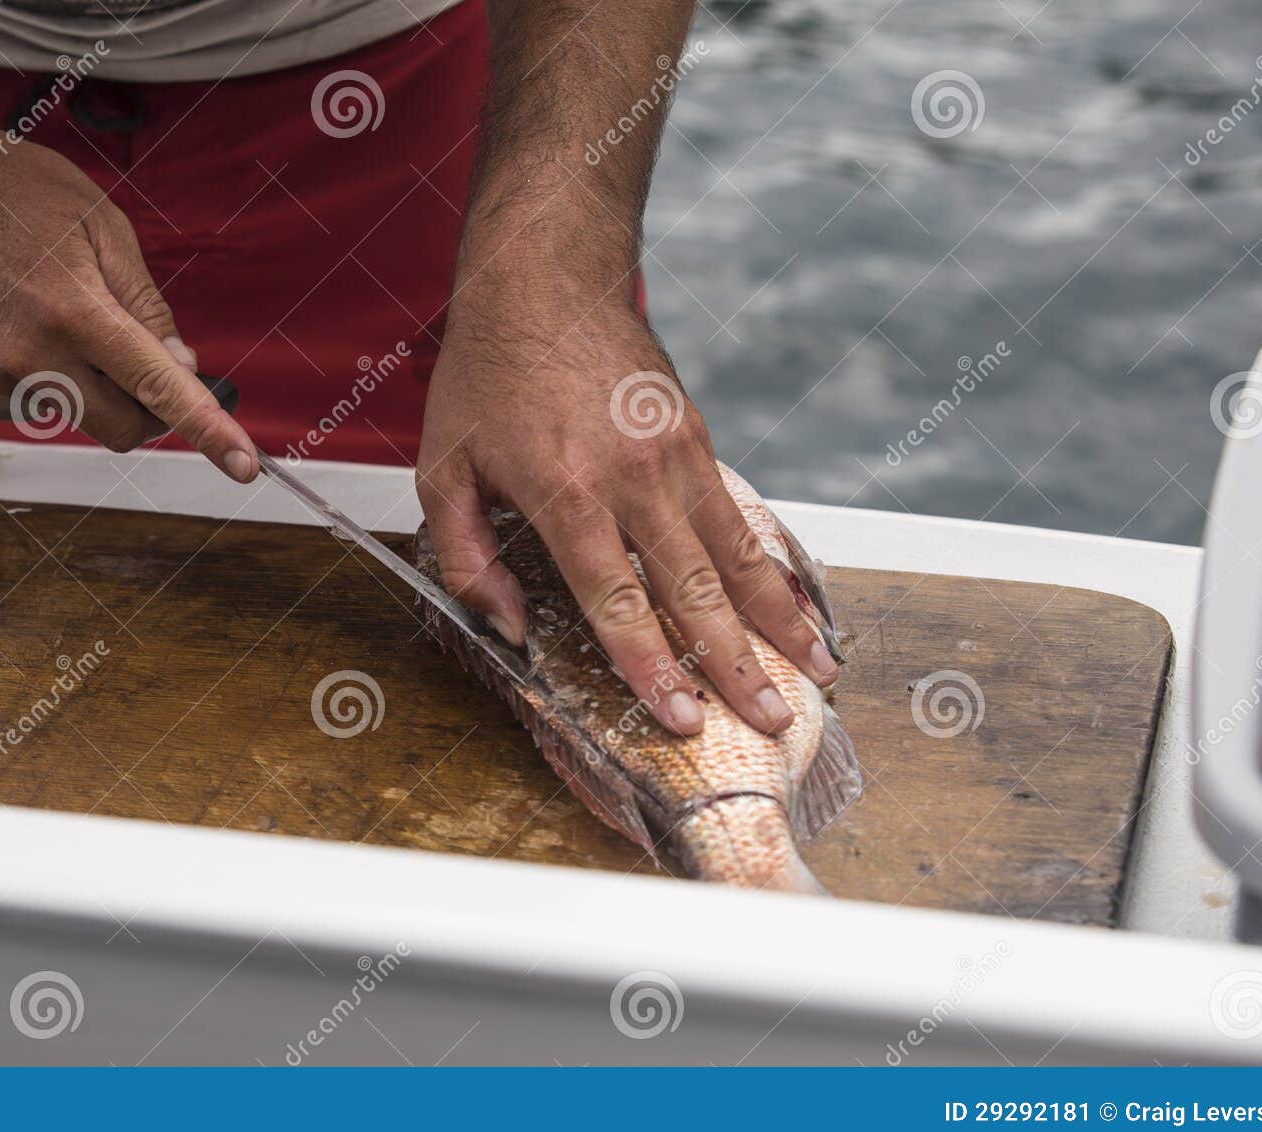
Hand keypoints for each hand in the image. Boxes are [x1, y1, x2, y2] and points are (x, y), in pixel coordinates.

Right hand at [0, 132, 258, 478]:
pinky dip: (59, 373)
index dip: (207, 431)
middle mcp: (32, 353)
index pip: (156, 387)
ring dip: (100, 386)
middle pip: (122, 427)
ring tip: (69, 312)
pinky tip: (34, 318)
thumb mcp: (105, 229)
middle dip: (149, 409)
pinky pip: (43, 397)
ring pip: (83, 414)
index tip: (243, 465)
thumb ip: (148, 308)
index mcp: (74, 310)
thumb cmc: (19, 193)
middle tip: (147, 358)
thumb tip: (182, 367)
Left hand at [416, 295, 837, 736]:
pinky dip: (770, 565)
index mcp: (567, 493)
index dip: (652, 667)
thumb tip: (510, 628)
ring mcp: (675, 454)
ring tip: (819, 671)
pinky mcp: (697, 436)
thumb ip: (465, 557)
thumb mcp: (441, 468)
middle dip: (737, 664)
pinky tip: (793, 603)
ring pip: (737, 554)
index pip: (616, 602)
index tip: (683, 717)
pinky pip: (739, 515)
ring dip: (780, 619)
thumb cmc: (488, 376)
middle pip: (694, 590)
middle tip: (772, 720)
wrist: (542, 280)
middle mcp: (633, 478)